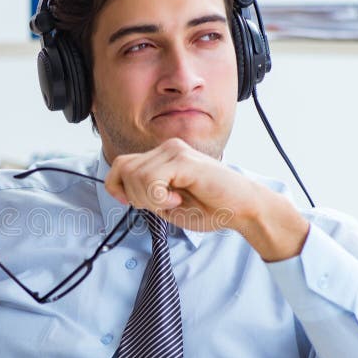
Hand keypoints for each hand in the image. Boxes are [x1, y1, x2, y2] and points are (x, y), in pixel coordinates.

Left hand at [104, 138, 309, 260]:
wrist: (242, 209)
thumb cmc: (210, 207)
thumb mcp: (166, 204)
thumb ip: (145, 194)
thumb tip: (122, 190)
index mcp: (162, 157)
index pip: (121, 164)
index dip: (116, 185)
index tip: (128, 202)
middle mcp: (167, 148)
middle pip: (124, 169)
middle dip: (135, 196)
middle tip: (160, 204)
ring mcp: (175, 151)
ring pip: (135, 176)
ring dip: (149, 199)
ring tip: (173, 201)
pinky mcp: (183, 160)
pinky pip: (151, 179)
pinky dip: (159, 197)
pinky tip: (177, 199)